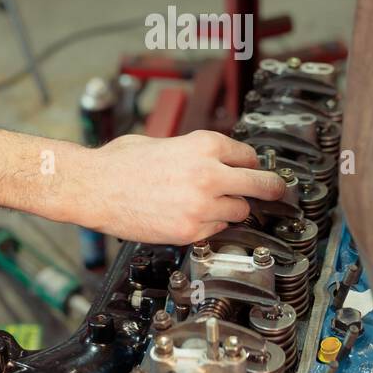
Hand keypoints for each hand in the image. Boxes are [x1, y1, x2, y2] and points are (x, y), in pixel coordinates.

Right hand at [73, 130, 285, 243]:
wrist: (94, 187)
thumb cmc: (122, 162)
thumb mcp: (166, 141)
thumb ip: (196, 152)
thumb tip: (217, 161)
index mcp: (205, 144)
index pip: (249, 156)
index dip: (250, 164)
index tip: (253, 169)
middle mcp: (210, 173)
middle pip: (262, 184)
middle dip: (272, 188)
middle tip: (278, 191)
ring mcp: (202, 205)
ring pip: (240, 211)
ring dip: (232, 208)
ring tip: (212, 205)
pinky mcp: (190, 231)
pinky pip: (217, 230)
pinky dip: (211, 225)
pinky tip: (193, 217)